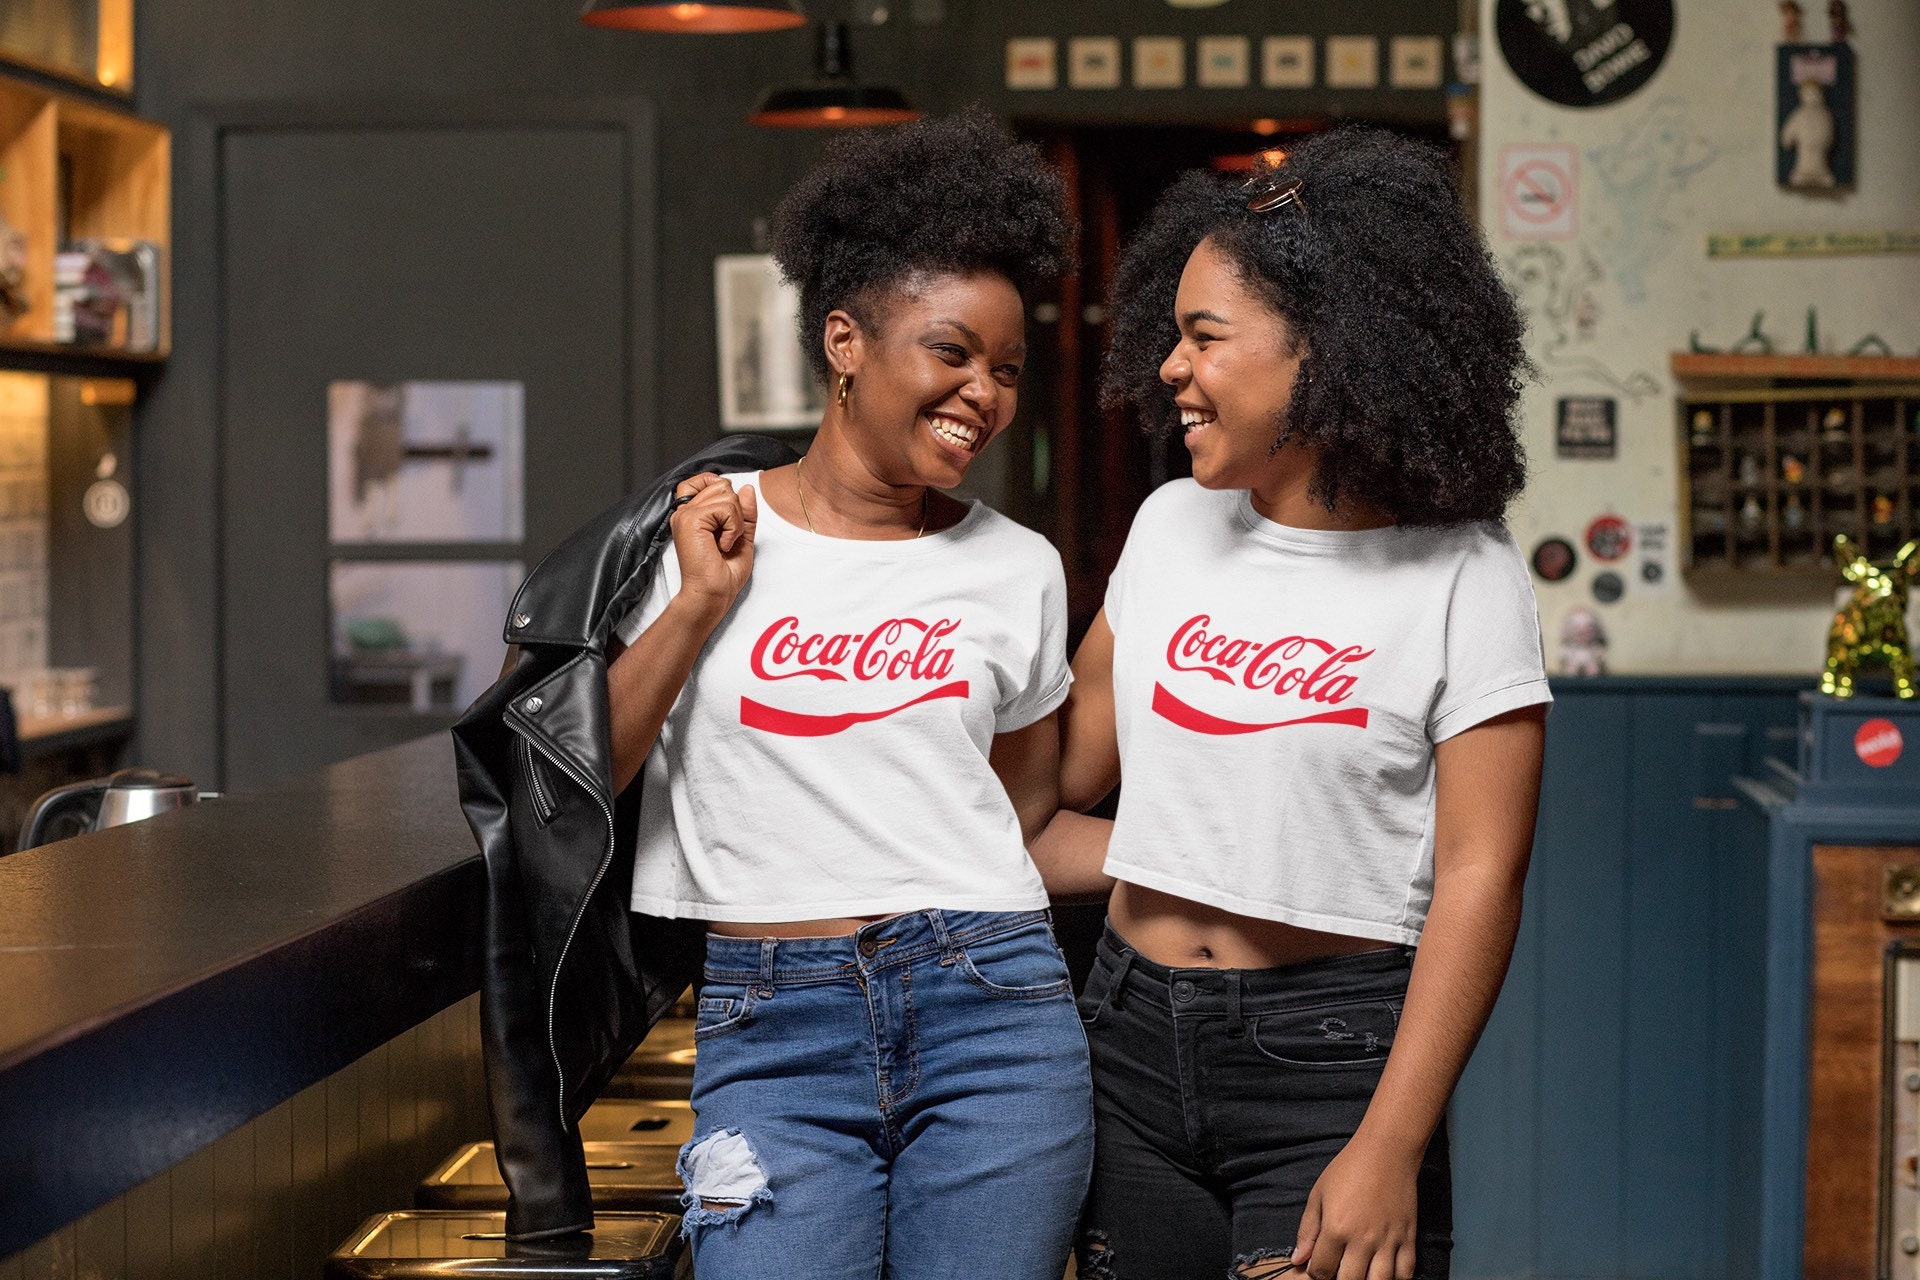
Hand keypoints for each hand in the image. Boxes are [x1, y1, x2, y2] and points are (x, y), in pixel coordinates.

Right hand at [669, 474, 756, 619]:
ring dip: (736, 522)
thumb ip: (745, 512)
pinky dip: (734, 528)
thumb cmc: (724, 574)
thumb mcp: (742, 536)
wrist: (713, 594)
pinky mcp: (690, 519)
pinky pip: (726, 508)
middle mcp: (685, 510)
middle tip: (728, 538)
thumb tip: (747, 488)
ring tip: (725, 543)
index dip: (724, 490)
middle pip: (723, 485)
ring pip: (727, 494)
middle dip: (736, 511)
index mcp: (692, 513)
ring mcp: (685, 514)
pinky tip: (723, 546)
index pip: (707, 479)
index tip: (729, 518)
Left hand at [1293, 1134, 1419, 1279]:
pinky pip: (1405, 1272)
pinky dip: (1396, 1279)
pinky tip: (1384, 1273)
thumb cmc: (1348, 1170)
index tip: (1319, 1266)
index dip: (1317, 1272)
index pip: (1322, 1270)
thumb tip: (1298, 1260)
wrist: (1386, 1152)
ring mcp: (1388, 1241)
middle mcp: (1363, 1240)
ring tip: (1360, 1273)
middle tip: (1339, 1270)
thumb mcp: (1318, 1195)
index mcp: (1336, 1228)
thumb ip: (1308, 1230)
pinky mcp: (1408, 1238)